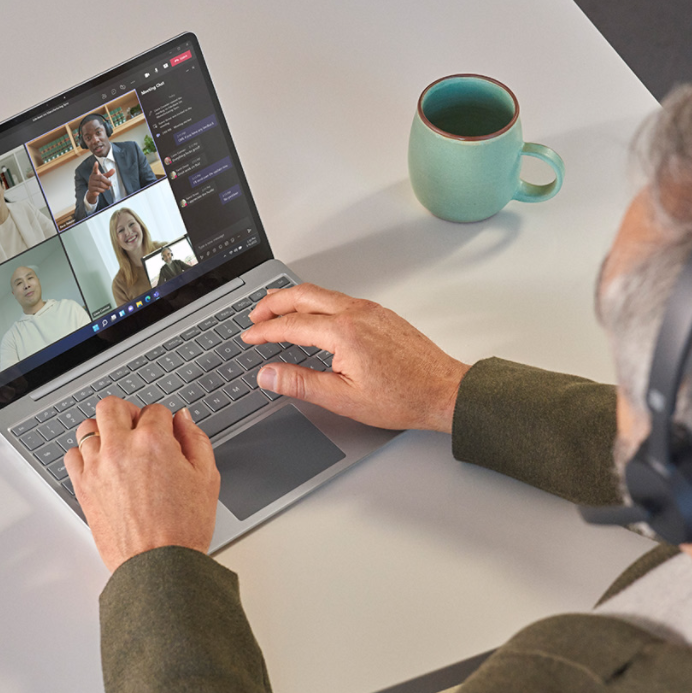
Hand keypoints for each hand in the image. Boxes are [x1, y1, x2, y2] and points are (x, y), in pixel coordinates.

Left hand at [65, 397, 219, 571]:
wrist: (159, 566)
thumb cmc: (183, 529)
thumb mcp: (207, 477)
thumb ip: (195, 439)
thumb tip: (183, 420)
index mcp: (153, 442)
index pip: (155, 410)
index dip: (165, 421)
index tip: (167, 433)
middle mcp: (120, 449)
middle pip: (112, 406)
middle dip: (128, 413)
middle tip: (138, 428)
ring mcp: (97, 467)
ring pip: (87, 427)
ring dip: (103, 431)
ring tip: (117, 445)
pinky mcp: (82, 487)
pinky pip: (72, 456)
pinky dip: (84, 455)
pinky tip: (101, 465)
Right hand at [85, 160, 113, 204]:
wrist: (93, 190)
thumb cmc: (99, 182)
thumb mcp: (104, 177)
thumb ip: (108, 174)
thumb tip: (114, 169)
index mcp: (95, 173)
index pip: (95, 169)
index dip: (96, 166)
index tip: (96, 162)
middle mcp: (92, 177)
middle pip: (101, 178)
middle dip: (108, 182)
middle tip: (111, 184)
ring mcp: (90, 183)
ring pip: (101, 185)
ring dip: (106, 187)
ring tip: (107, 187)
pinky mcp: (91, 189)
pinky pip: (99, 190)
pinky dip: (103, 190)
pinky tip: (103, 190)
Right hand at [241, 284, 469, 432]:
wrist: (443, 391)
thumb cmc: (403, 397)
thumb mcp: (343, 399)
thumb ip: (300, 383)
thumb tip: (268, 374)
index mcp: (343, 333)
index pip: (290, 325)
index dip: (264, 331)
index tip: (248, 336)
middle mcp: (356, 313)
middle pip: (302, 295)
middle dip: (273, 302)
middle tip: (255, 315)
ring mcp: (370, 310)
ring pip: (322, 293)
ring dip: (294, 299)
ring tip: (277, 310)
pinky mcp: (381, 314)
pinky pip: (339, 299)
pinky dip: (316, 302)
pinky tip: (314, 315)